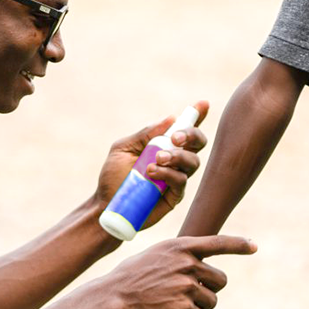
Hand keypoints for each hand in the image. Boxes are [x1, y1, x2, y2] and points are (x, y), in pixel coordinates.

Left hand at [93, 102, 210, 232]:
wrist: (105, 205)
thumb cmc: (114, 176)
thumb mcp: (123, 148)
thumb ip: (145, 134)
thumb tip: (170, 118)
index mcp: (163, 144)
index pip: (185, 128)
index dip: (197, 115)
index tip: (203, 104)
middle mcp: (174, 159)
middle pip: (198, 143)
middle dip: (191, 135)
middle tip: (174, 138)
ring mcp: (176, 178)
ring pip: (193, 162)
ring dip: (177, 156)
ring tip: (156, 159)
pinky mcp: (174, 196)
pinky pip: (181, 181)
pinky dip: (169, 173)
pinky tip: (152, 172)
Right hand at [106, 235, 255, 308]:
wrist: (113, 298)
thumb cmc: (129, 277)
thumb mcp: (154, 255)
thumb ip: (177, 255)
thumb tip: (197, 259)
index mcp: (181, 247)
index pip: (217, 243)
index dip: (238, 245)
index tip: (254, 246)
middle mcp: (188, 264)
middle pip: (220, 281)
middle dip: (210, 292)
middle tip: (191, 297)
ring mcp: (187, 286)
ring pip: (211, 302)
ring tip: (175, 308)